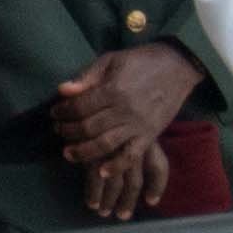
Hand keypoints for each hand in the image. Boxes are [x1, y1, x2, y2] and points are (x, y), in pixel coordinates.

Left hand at [51, 43, 193, 215]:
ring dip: (83, 152)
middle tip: (58, 131)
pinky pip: (131, 155)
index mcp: (113, 89)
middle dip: (68, 132)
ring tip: (68, 154)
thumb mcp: (112, 60)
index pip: (80, 106)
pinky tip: (101, 172)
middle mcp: (125, 109)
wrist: (177, 66)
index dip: (63, 112)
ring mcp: (138, 124)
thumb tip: (62, 90)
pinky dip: (116, 166)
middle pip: (88, 127)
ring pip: (105, 145)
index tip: (55, 113)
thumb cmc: (141, 61)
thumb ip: (88, 77)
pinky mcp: (150, 135)